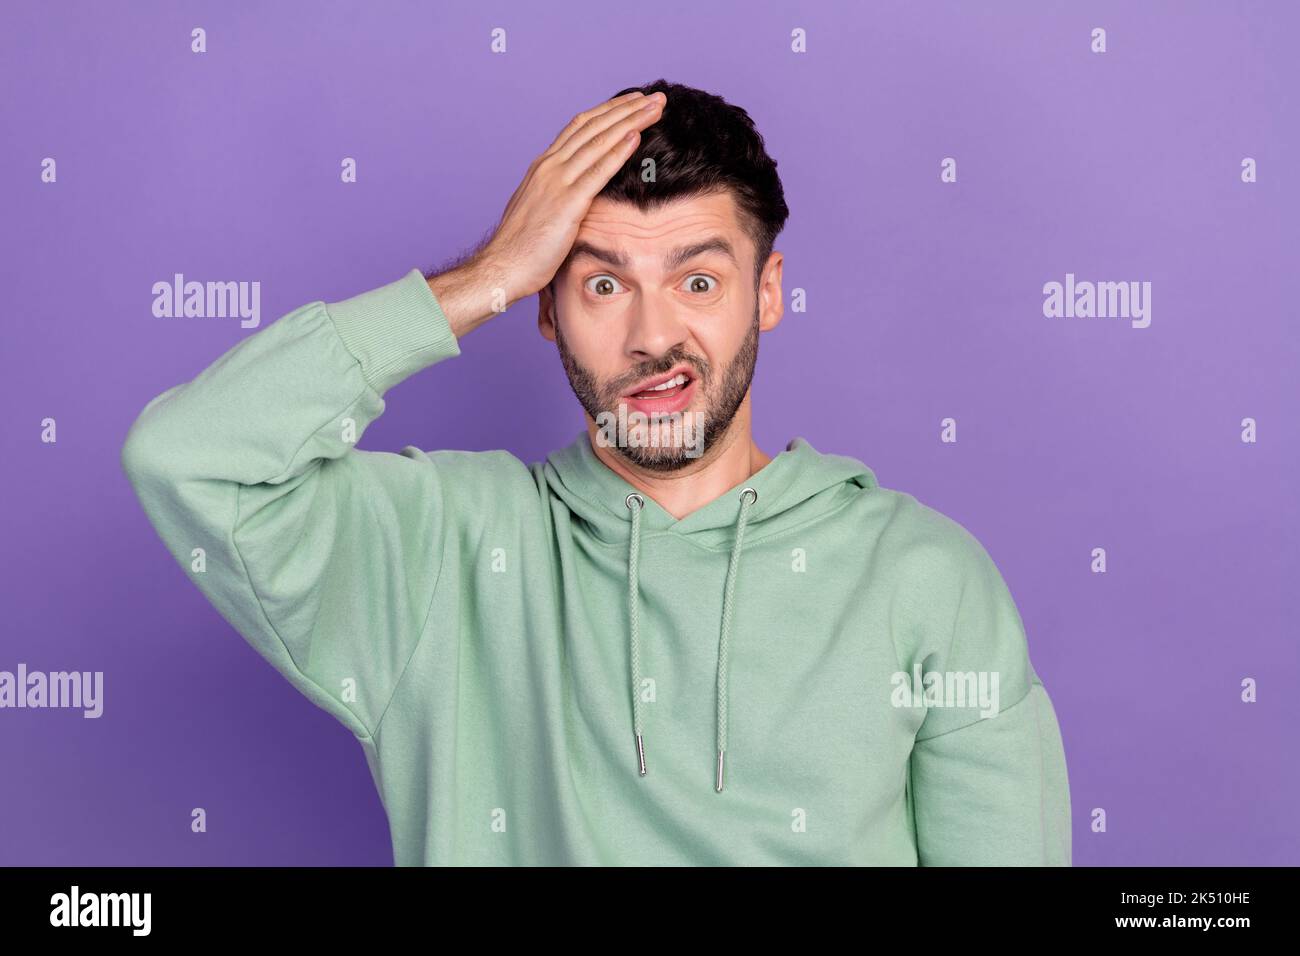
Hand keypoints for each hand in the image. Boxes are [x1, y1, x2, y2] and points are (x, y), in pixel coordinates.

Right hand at [429, 90, 665, 336]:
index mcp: (543, 167)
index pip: (580, 128)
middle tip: (655, 96)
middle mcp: (549, 167)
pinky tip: (637, 136)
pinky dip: (618, 151)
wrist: (502, 268)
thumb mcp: (542, 212)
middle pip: (593, 127)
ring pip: (599, 141)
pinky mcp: (566, 203)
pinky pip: (597, 171)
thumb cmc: (522, 248)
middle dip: (626, 109)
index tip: (632, 102)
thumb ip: (559, 196)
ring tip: (656, 107)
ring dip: (630, 121)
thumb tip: (578, 195)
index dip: (609, 112)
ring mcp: (556, 182)